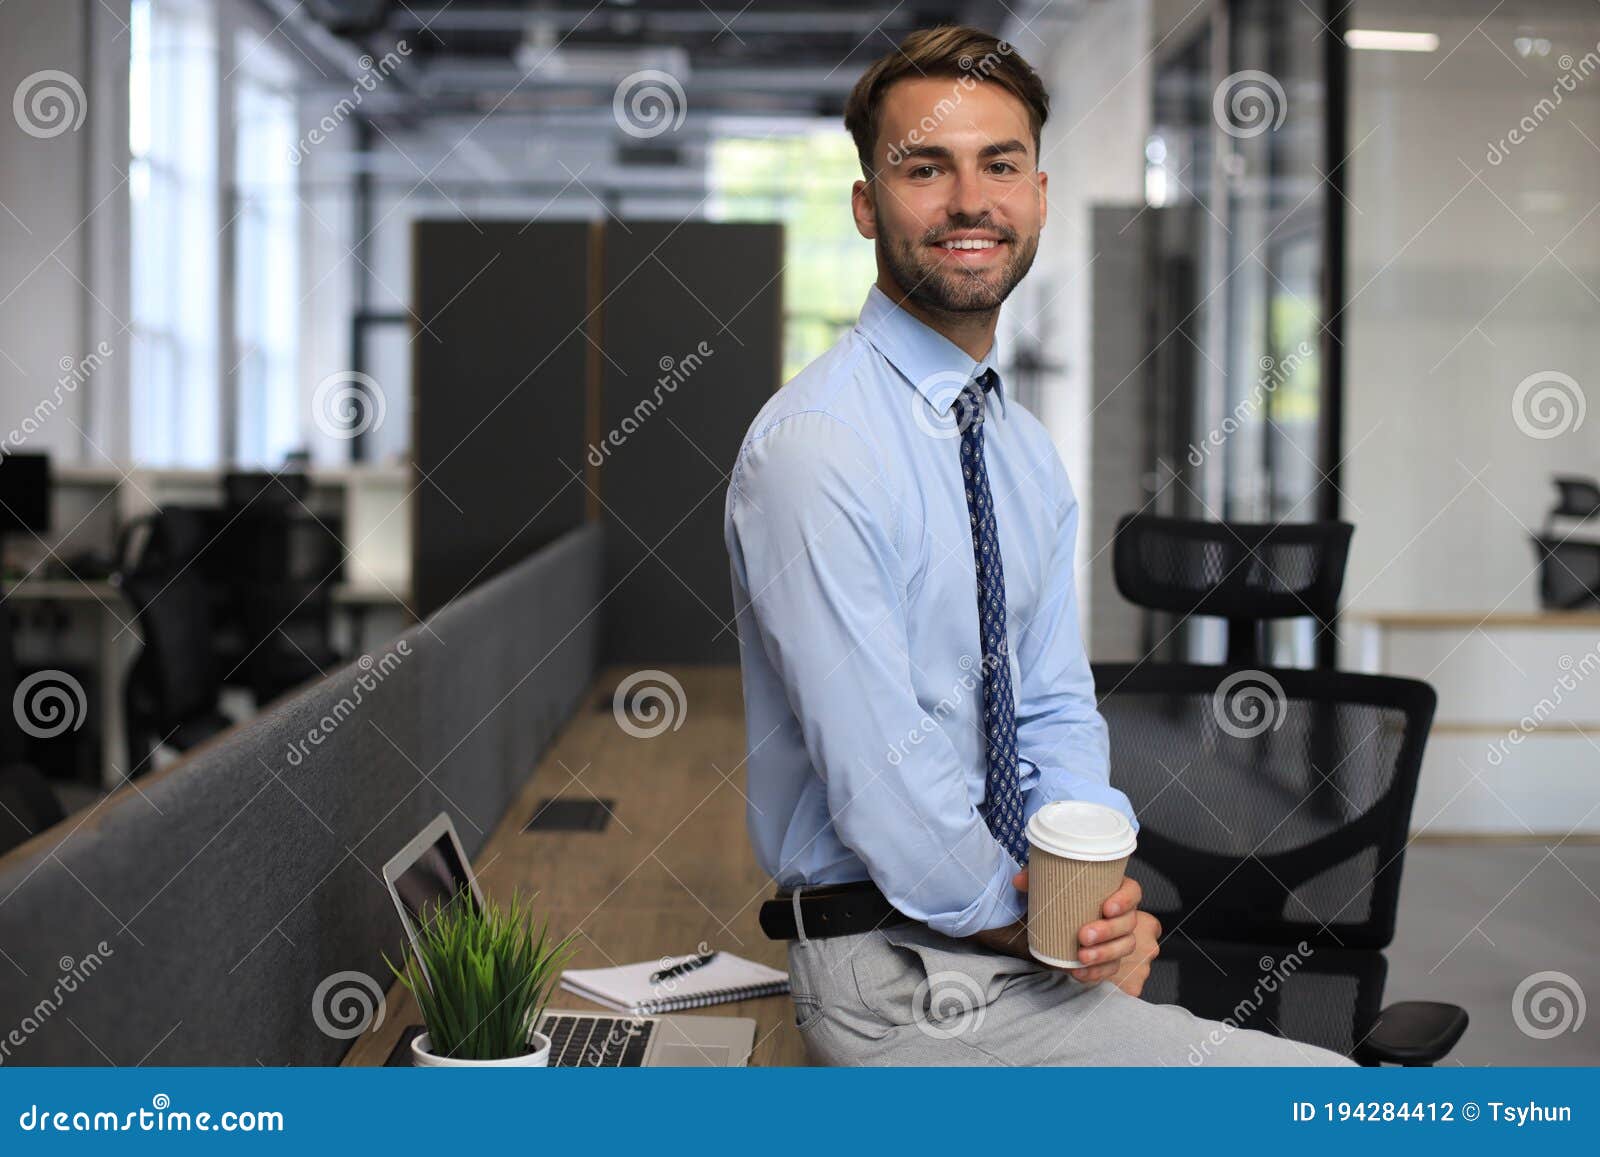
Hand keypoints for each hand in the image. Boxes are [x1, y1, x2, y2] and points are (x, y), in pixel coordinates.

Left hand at [1012, 870, 1156, 993]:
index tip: (1106, 908)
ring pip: (1125, 947)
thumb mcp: (1046, 883)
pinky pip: (1110, 968)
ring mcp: (1118, 938)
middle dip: (1108, 931)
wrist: (1051, 921)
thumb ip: (1034, 876)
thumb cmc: (1058, 896)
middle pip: (1128, 923)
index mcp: (1113, 890)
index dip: (1124, 900)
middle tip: (1083, 935)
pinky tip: (1079, 972)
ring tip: (1081, 956)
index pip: (1132, 892)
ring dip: (1104, 954)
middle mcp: (1121, 915)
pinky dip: (1096, 972)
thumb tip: (1020, 880)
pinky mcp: (1109, 958)